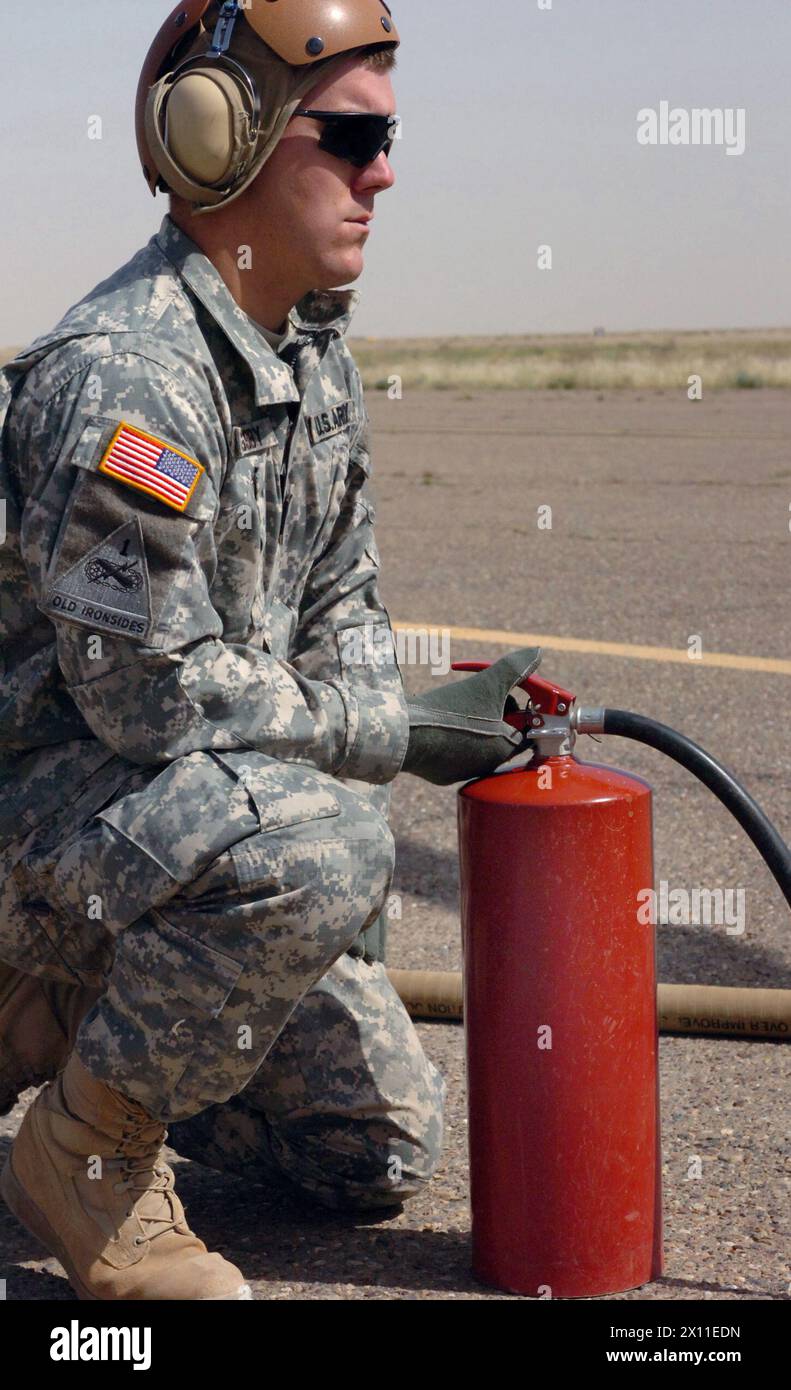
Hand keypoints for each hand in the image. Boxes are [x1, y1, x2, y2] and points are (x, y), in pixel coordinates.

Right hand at [400, 647, 540, 785]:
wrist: (405, 736)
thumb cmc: (450, 711)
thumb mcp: (487, 683)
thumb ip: (514, 668)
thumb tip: (536, 653)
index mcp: (505, 748)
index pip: (526, 729)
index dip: (517, 708)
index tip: (504, 694)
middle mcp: (488, 766)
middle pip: (501, 735)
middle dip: (494, 714)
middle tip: (477, 697)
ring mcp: (463, 773)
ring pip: (477, 743)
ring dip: (473, 724)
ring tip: (456, 707)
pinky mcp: (441, 775)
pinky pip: (453, 752)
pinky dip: (450, 736)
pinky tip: (439, 722)